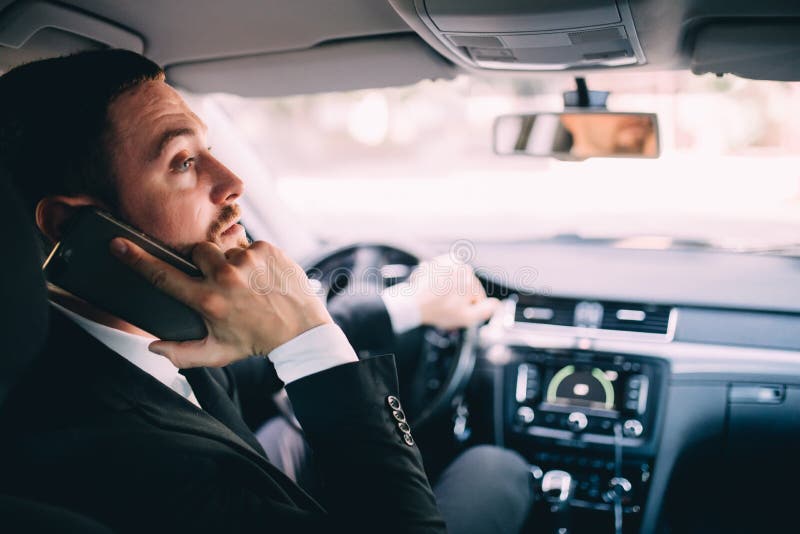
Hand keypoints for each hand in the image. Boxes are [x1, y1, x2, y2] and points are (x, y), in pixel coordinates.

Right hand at [110, 238, 331, 367]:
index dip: (136, 259)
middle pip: (196, 251)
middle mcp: (225, 277)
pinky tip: (262, 278)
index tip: (118, 243)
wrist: (300, 330)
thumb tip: (153, 347)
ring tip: (246, 284)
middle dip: (202, 262)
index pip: (163, 276)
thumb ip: (181, 354)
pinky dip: (253, 260)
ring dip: (231, 263)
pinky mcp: (267, 250)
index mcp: (207, 301)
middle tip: (218, 281)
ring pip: (225, 249)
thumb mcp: (217, 354)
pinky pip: (250, 246)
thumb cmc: (255, 342)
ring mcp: (247, 261)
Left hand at [406, 255, 499, 329]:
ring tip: (439, 300)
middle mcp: (460, 266)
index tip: (459, 313)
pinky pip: (445, 273)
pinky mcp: (435, 262)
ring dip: (450, 290)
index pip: (477, 296)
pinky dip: (443, 280)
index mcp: (470, 279)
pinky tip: (436, 290)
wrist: (413, 304)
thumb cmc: (439, 311)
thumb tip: (496, 304)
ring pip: (456, 281)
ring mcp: (447, 262)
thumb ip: (485, 311)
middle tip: (447, 308)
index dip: (470, 308)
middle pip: (466, 287)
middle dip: (459, 298)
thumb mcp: (466, 318)